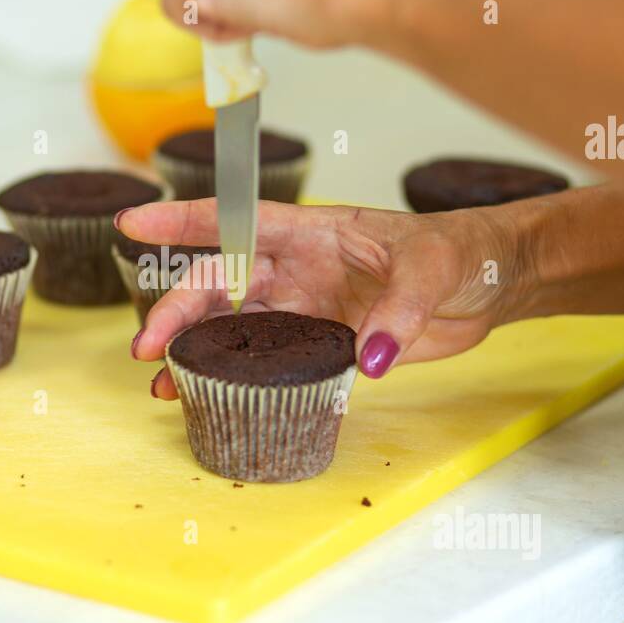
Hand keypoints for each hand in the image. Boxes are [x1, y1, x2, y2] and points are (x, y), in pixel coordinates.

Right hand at [119, 199, 528, 398]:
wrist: (492, 286)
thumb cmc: (461, 252)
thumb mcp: (432, 270)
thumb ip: (399, 311)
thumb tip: (369, 357)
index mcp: (313, 232)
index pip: (237, 222)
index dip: (183, 222)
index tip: (132, 224)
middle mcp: (300, 269)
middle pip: (222, 286)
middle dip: (178, 313)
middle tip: (148, 348)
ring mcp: (309, 308)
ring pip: (236, 329)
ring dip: (198, 354)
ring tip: (163, 387)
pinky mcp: (326, 344)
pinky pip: (272, 364)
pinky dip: (241, 381)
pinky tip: (214, 400)